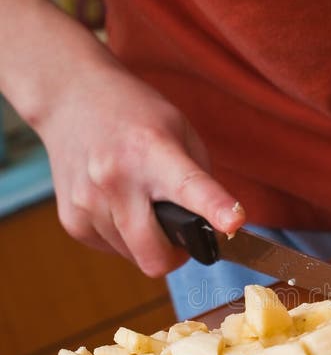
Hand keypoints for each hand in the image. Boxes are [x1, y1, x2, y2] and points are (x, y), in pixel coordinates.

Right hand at [39, 56, 244, 276]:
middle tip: (180, 235)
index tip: (234, 221)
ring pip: (133, 257)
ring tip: (139, 204)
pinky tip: (117, 205)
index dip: (214, 207)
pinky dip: (121, 238)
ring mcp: (87, 202)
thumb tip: (215, 226)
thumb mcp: (179, 130)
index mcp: (152, 150)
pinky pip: (112, 250)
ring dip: (145, 242)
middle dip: (174, 255)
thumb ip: (200, 178)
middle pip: (154, 254)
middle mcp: (116, 178)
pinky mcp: (71, 220)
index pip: (189, 186)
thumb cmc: (134, 114)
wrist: (71, 97)